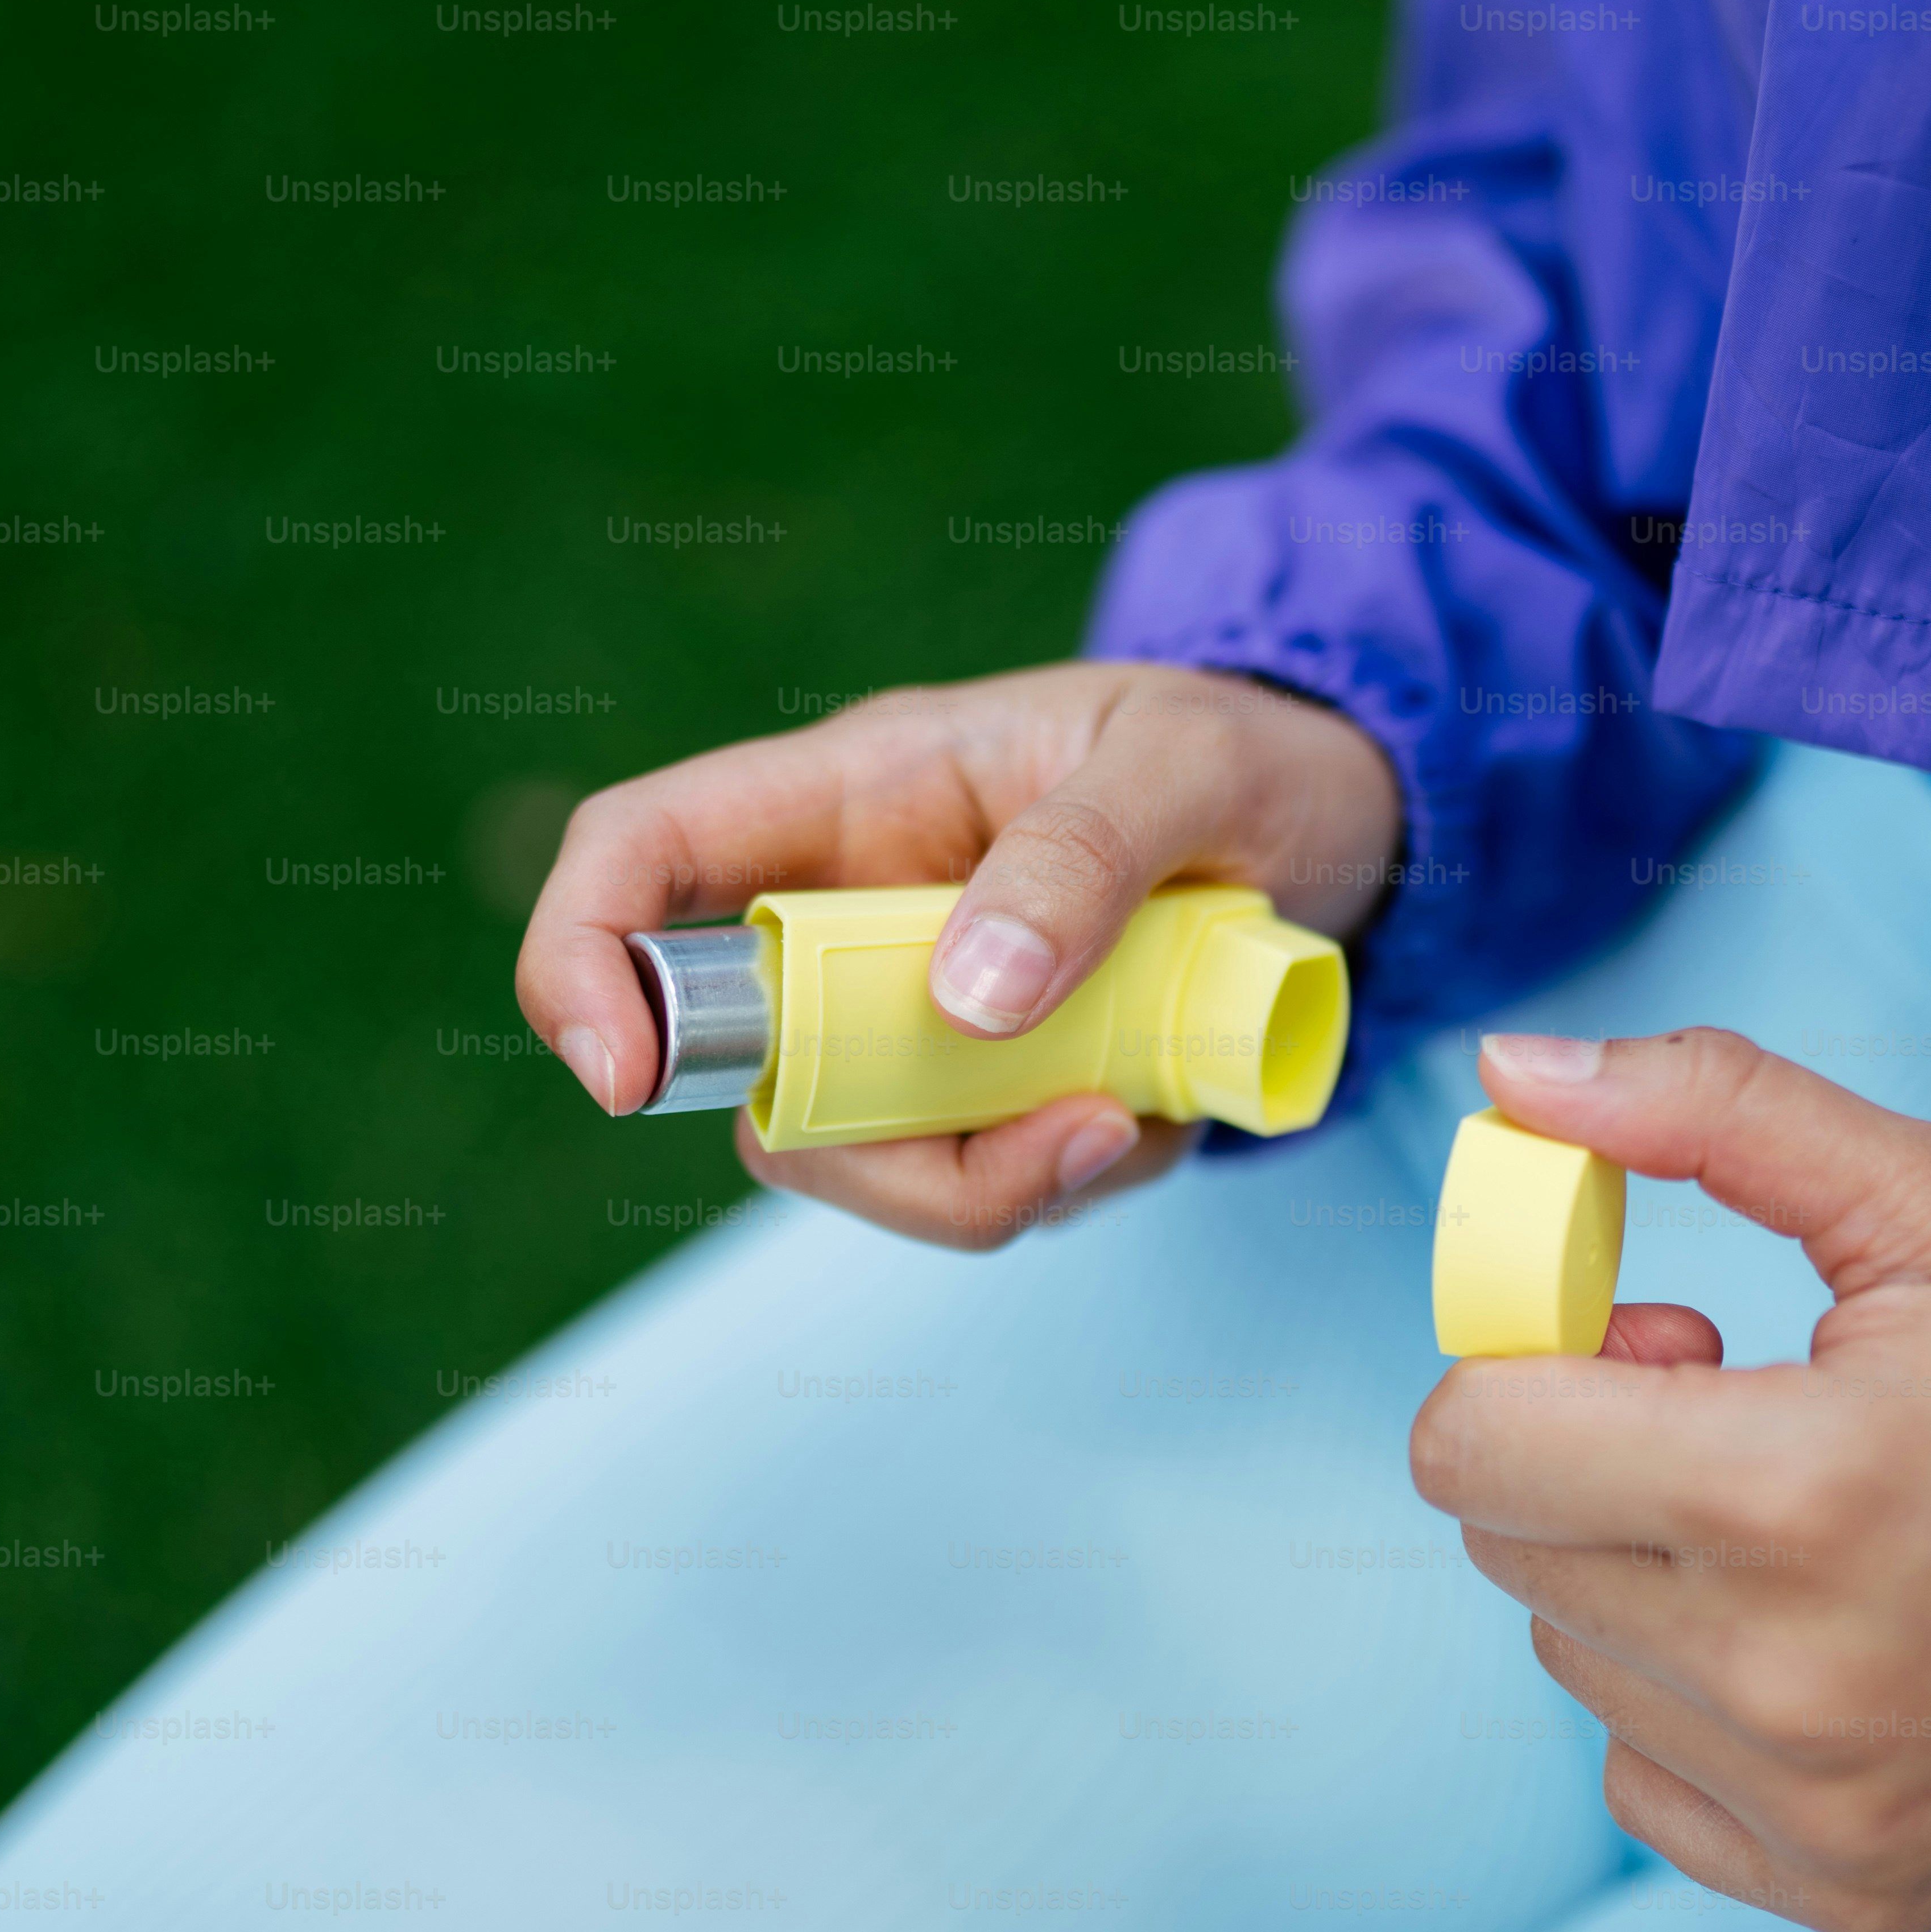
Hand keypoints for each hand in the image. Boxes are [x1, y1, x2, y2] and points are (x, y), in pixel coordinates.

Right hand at [515, 661, 1401, 1247]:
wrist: (1344, 816)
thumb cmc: (1251, 751)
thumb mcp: (1190, 763)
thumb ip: (1084, 856)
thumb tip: (965, 998)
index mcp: (857, 790)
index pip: (642, 856)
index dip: (586, 961)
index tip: (621, 1082)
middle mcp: (854, 911)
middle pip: (750, 1073)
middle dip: (880, 1152)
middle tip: (1074, 1136)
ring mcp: (911, 1009)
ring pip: (858, 1154)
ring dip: (997, 1180)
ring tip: (1143, 1113)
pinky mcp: (986, 1085)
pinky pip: (976, 1178)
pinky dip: (1069, 1175)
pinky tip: (1161, 1107)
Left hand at [1410, 1028, 1930, 1931]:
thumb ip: (1711, 1109)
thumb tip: (1509, 1072)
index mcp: (1793, 1494)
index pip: (1475, 1439)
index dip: (1534, 1361)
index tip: (1658, 1338)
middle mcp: (1785, 1678)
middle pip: (1509, 1540)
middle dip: (1582, 1455)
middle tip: (1730, 1414)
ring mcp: (1808, 1801)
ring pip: (1573, 1649)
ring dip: (1640, 1574)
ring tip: (1796, 1529)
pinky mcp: (1832, 1885)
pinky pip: (1642, 1773)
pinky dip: (1694, 1700)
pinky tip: (1818, 1641)